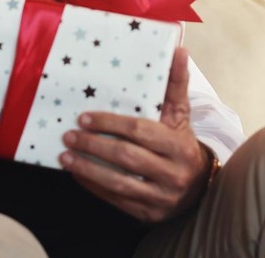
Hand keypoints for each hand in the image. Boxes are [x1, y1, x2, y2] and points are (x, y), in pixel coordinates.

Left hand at [58, 46, 210, 222]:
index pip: (139, 131)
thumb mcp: (180, 115)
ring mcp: (161, 197)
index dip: (109, 124)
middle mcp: (173, 173)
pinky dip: (93, 186)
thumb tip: (178, 49)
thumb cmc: (180, 143)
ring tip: (65, 157)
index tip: (84, 117)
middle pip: (126, 158)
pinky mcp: (149, 215)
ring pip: (118, 183)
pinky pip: (116, 201)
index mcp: (179, 145)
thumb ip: (175, 85)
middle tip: (68, 136)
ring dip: (87, 169)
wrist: (199, 188)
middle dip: (93, 146)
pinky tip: (77, 174)